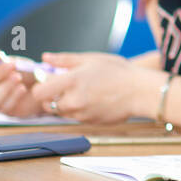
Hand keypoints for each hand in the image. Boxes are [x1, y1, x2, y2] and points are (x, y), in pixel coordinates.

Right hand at [0, 50, 44, 117]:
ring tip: (18, 77)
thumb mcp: (16, 62)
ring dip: (5, 87)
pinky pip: (5, 106)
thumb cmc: (23, 71)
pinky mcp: (5, 111)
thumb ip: (5, 59)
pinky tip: (22, 88)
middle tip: (12, 65)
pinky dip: (14, 96)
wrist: (38, 86)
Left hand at [28, 52, 147, 123]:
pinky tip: (94, 100)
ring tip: (84, 92)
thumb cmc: (119, 72)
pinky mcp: (90, 123)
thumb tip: (45, 58)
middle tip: (67, 86)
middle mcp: (73, 101)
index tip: (50, 80)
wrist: (141, 92)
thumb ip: (64, 60)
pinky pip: (76, 117)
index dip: (41, 86)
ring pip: (61, 112)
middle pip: (47, 104)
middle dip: (52, 96)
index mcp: (71, 82)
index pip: (39, 92)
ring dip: (65, 104)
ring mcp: (81, 114)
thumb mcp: (92, 59)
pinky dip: (79, 110)